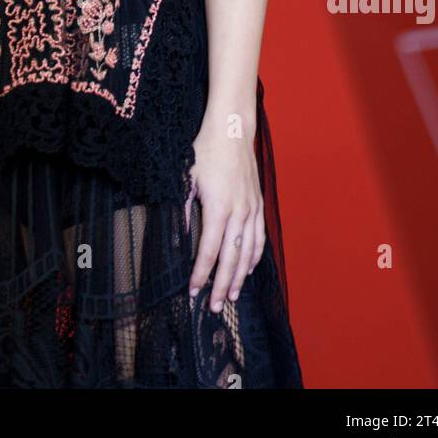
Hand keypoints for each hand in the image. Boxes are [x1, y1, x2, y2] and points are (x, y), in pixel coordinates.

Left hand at [187, 117, 264, 311]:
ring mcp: (252, 209)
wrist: (232, 130)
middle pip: (231, 259)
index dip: (201, 274)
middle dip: (223, 286)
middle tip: (215, 307)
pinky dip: (254, 257)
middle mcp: (239, 213)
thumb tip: (178, 238)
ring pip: (248, 253)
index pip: (209, 251)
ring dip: (240, 277)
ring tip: (233, 296)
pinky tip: (249, 269)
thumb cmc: (205, 151)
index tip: (193, 291)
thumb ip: (183, 210)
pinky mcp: (258, 205)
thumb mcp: (186, 178)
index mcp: (219, 208)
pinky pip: (259, 238)